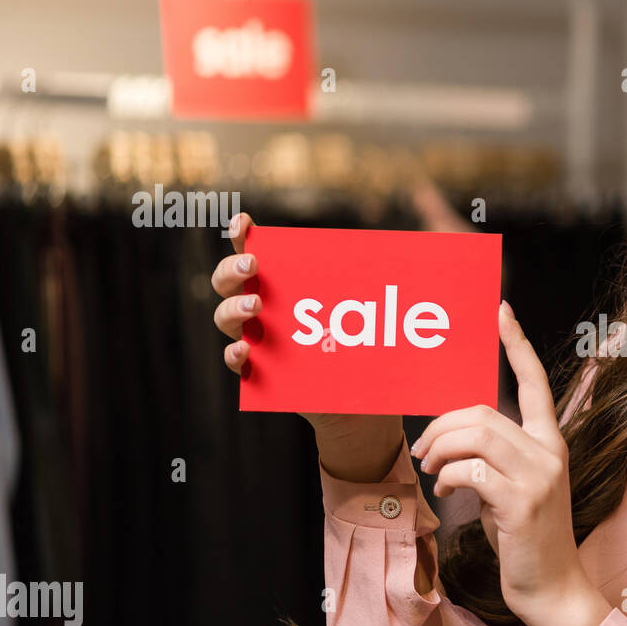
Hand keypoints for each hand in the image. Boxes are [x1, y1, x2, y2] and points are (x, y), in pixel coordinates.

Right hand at [210, 210, 394, 443]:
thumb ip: (369, 286)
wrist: (358, 403)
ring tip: (255, 306)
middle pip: (227, 280)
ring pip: (225, 318)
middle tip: (254, 268)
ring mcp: (255, 339)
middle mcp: (261, 308)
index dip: (242, 234)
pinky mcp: (258, 371)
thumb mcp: (367, 314)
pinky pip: (235, 362)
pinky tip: (247, 351)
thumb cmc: (361, 348)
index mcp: (283, 285)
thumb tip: (401, 254)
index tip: (244, 222)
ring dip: (234, 308)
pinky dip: (235, 355)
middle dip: (233, 269)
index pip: (253, 252)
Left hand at [410, 301, 583, 620]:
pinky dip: (448, 477)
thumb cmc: (526, 538)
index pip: (535, 382)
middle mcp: (549, 452)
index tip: (500, 311)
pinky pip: (470, 471)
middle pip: (484, 412)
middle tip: (423, 450)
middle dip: (442, 426)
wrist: (551, 588)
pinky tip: (446, 492)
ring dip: (440, 449)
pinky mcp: (522, 502)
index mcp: (550, 442)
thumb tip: (453, 437)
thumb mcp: (512, 488)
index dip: (517, 344)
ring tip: (431, 470)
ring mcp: (539, 476)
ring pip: (475, 435)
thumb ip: (494, 457)